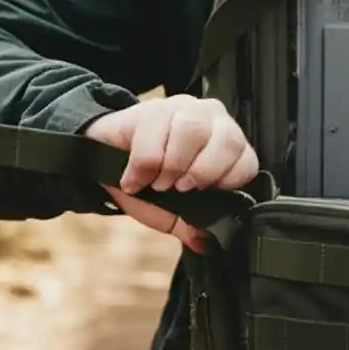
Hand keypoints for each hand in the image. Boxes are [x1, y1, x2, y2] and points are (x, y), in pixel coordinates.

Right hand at [84, 95, 258, 253]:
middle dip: (200, 173)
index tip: (201, 192)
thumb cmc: (146, 183)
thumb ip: (191, 226)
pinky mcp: (151, 107)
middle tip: (176, 187)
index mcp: (226, 145)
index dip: (226, 182)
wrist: (100, 160)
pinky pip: (153, 135)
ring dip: (170, 167)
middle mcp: (211, 120)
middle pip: (228, 142)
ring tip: (155, 181)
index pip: (247, 162)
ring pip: (193, 132)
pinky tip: (135, 176)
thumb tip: (205, 242)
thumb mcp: (171, 212)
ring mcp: (183, 108)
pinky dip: (141, 166)